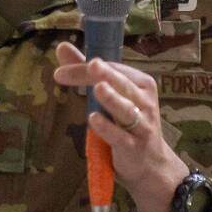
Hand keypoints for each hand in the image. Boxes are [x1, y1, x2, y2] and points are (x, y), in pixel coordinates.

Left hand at [52, 41, 188, 211]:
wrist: (150, 164)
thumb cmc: (127, 124)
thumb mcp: (111, 96)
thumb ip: (86, 73)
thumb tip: (62, 47)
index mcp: (140, 83)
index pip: (114, 69)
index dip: (88, 67)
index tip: (61, 69)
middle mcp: (144, 101)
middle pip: (120, 84)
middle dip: (103, 75)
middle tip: (90, 64)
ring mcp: (142, 124)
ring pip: (126, 108)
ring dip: (112, 98)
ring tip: (98, 88)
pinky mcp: (135, 146)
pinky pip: (120, 136)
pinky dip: (108, 128)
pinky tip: (94, 119)